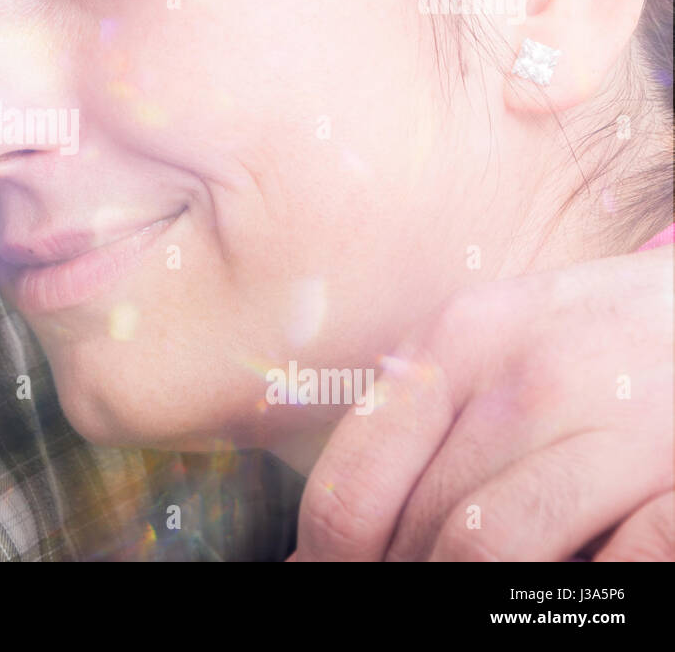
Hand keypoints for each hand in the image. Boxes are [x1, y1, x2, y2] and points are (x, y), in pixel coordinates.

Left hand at [289, 245, 673, 560]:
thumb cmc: (594, 336)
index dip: (331, 555)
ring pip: (492, 547)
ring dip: (475, 597)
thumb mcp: (492, 343)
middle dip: (400, 578)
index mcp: (459, 339)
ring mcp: (616, 419)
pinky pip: (618, 560)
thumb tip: (321, 540)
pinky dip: (575, 594)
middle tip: (403, 589)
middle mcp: (527, 375)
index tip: (328, 577)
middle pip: (423, 524)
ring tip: (482, 602)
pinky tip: (568, 583)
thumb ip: (415, 422)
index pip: (355, 481)